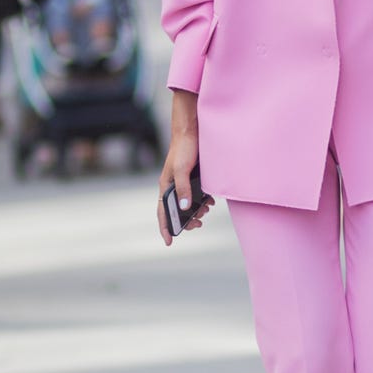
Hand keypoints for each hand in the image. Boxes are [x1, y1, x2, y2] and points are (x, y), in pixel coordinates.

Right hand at [157, 122, 213, 245]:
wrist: (193, 131)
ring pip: (188, 205)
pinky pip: (197, 195)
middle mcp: (173, 187)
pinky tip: (211, 202)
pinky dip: (204, 201)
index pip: (162, 212)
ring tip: (206, 211)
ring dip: (197, 211)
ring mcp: (184, 183)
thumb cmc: (183, 148)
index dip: (165, 228)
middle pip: (177, 211)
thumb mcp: (182, 169)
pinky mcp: (194, 179)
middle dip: (186, 221)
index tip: (169, 242)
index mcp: (166, 186)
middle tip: (199, 224)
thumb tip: (184, 208)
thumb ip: (183, 189)